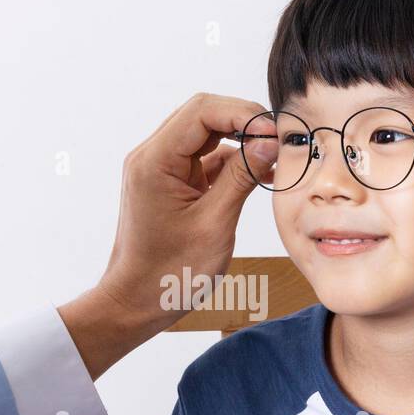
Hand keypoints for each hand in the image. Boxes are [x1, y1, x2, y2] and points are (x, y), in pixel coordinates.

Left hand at [58, 92, 272, 379]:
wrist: (135, 302)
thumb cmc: (169, 274)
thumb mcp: (215, 224)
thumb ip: (242, 177)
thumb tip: (270, 142)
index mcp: (154, 162)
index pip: (202, 112)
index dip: (243, 115)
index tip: (275, 133)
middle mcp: (152, 157)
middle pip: (203, 116)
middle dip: (244, 123)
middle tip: (278, 142)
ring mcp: (160, 169)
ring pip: (205, 136)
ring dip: (240, 142)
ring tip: (272, 159)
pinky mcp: (170, 183)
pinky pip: (204, 159)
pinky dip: (231, 163)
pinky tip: (256, 174)